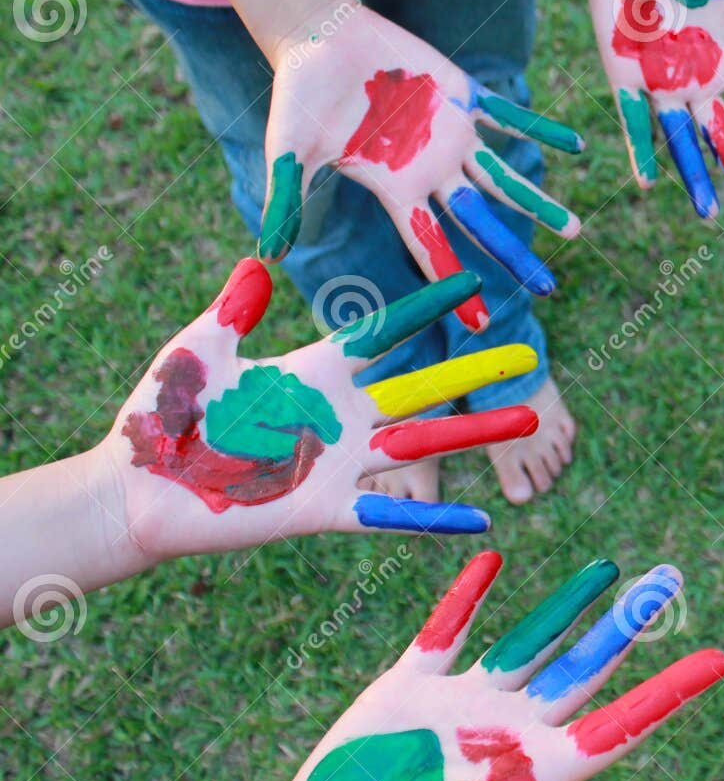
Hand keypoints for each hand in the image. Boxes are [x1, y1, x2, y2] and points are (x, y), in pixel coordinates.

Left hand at [101, 258, 539, 558]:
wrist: (135, 489)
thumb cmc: (159, 416)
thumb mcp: (199, 351)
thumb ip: (234, 310)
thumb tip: (260, 260)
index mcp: (312, 372)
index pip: (383, 333)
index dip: (426, 308)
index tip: (470, 284)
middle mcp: (337, 416)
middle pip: (422, 389)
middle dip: (476, 372)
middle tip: (527, 354)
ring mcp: (336, 464)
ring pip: (422, 444)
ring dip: (476, 434)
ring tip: (530, 420)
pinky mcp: (323, 509)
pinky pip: (390, 515)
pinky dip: (434, 519)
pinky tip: (480, 521)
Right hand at [256, 552, 723, 780]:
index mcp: (543, 774)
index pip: (623, 722)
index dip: (671, 689)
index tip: (718, 659)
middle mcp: (512, 733)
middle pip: (586, 668)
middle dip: (628, 626)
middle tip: (667, 583)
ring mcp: (462, 708)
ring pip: (529, 641)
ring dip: (566, 605)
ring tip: (608, 569)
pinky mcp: (408, 690)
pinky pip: (447, 630)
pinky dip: (468, 595)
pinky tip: (494, 561)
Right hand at [260, 6, 583, 327]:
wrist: (320, 35)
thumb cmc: (299, 93)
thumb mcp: (289, 151)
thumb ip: (285, 199)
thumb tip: (266, 254)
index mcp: (396, 189)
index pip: (431, 246)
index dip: (454, 284)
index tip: (482, 323)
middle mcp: (430, 170)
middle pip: (481, 223)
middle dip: (514, 256)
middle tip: (550, 289)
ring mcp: (451, 135)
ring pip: (504, 179)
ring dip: (539, 203)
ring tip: (576, 232)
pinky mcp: (463, 96)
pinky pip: (510, 117)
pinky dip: (541, 129)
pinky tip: (576, 145)